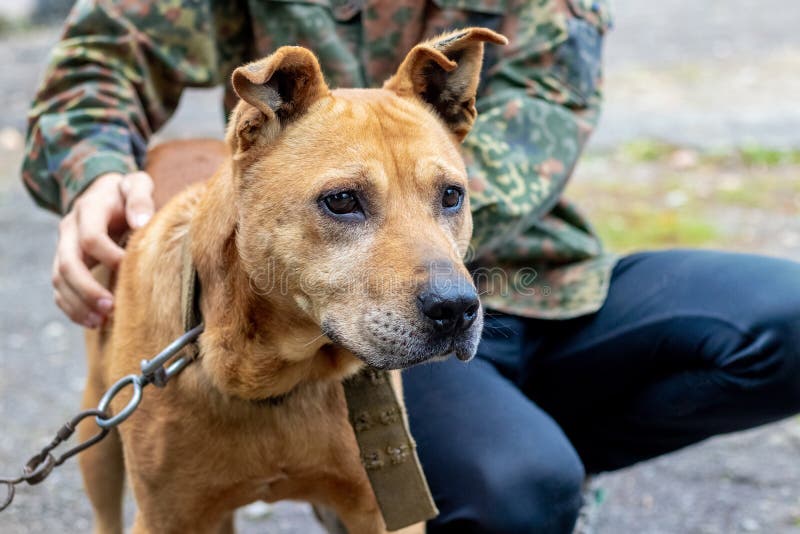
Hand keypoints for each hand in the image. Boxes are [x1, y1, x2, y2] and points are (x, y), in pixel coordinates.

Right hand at [52, 171, 153, 326]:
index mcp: (89, 209)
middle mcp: (70, 230)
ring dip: (78, 303)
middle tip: (111, 307)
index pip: (91, 237)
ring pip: (60, 280)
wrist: (104, 193)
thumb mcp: (136, 184)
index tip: (130, 268)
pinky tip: (93, 321)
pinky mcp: (65, 263)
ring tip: (101, 321)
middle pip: (69, 263)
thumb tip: (142, 221)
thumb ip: (140, 198)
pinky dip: (72, 308)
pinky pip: (60, 289)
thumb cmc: (126, 192)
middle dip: (88, 288)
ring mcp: (64, 248)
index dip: (110, 256)